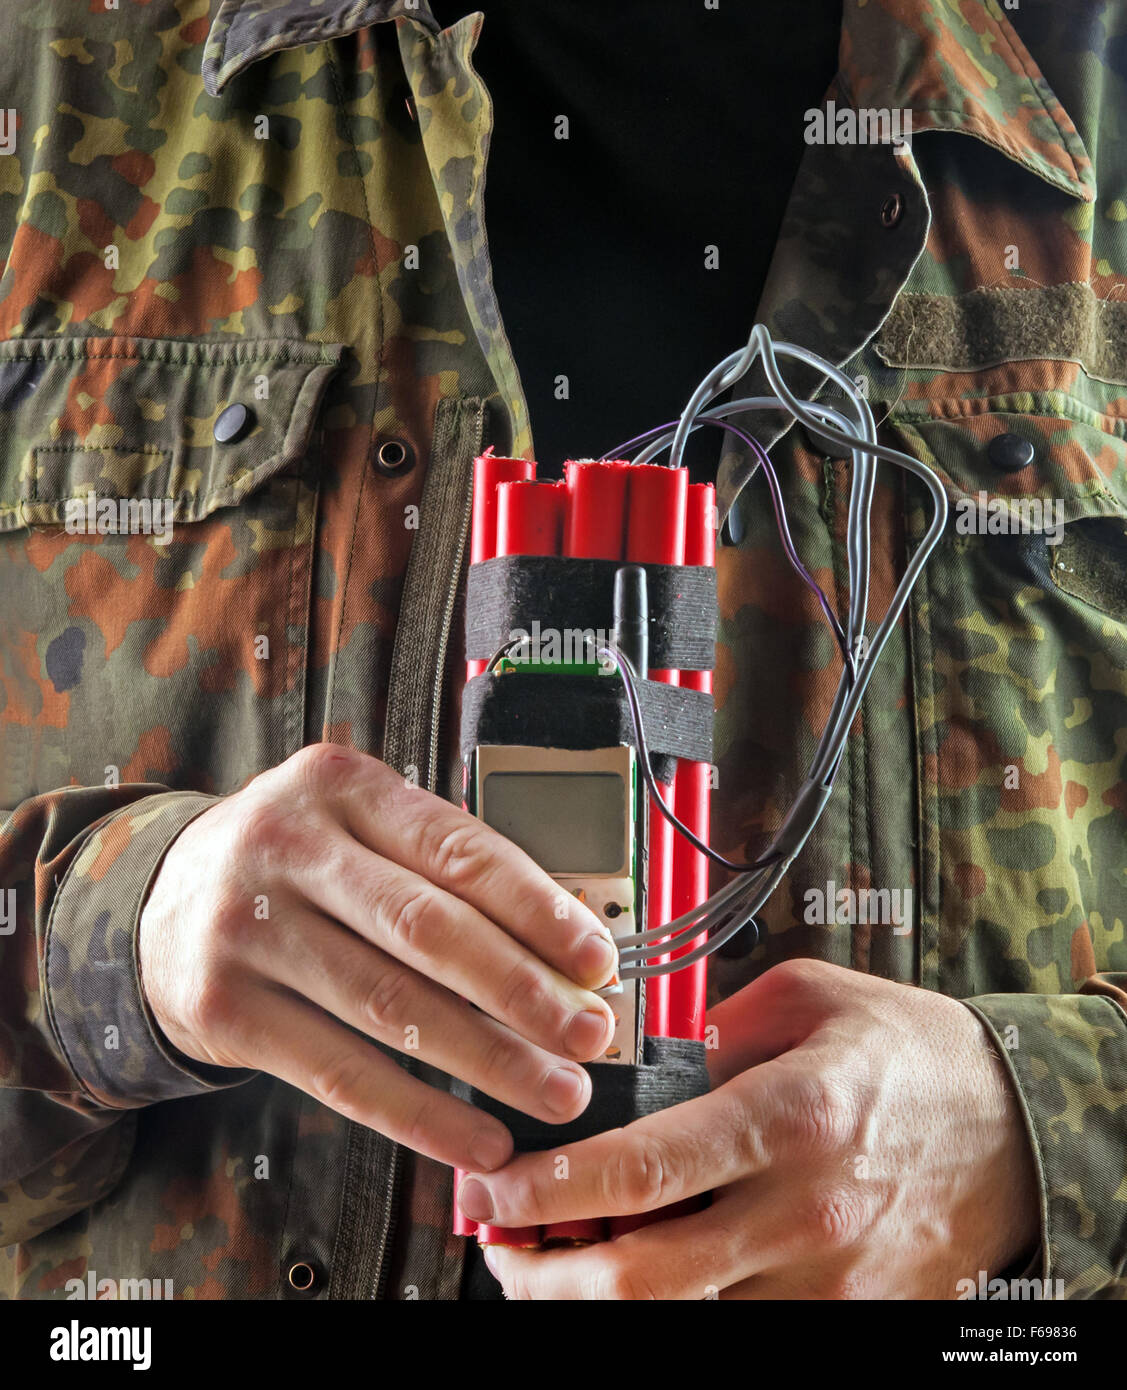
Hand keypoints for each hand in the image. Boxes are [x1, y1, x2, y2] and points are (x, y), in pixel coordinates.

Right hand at [138, 743, 617, 1173]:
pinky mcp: (226, 1009)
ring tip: (557, 1091)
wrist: (158, 902)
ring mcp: (248, 929)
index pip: (457, 849)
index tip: (597, 959)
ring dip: (488, 1061)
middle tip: (590, 1035)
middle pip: (427, 929)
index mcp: (340, 785)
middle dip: (523, 992)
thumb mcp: (353, 824)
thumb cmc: (293, 862)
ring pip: (391, 1008)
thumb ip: (440, 867)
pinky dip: (420, 1114)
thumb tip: (559, 948)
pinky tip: (476, 1136)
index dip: (537, 909)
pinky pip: (340, 1075)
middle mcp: (288, 847)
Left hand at [462, 958, 1040, 1297]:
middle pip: (642, 1278)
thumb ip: (716, 1024)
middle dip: (545, 1272)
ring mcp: (825, 1279)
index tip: (497, 1188)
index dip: (551, 1189)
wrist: (1015, 1128)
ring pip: (681, 1317)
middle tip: (502, 1245)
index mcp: (788, 1115)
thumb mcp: (812, 997)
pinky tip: (648, 1275)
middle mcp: (802, 1210)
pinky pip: (737, 1326)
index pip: (642, 1171)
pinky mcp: (845, 1316)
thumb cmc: (914, 1056)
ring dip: (599, 1298)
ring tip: (558, 1262)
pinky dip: (676, 1308)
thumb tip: (644, 1059)